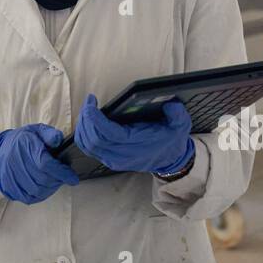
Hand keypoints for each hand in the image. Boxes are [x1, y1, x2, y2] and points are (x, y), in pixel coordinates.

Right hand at [0, 124, 79, 203]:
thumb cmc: (22, 141)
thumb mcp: (36, 130)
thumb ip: (49, 134)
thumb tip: (58, 140)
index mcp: (26, 147)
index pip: (46, 164)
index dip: (62, 173)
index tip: (73, 178)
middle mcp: (17, 163)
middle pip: (44, 179)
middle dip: (58, 180)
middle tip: (63, 176)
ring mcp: (12, 177)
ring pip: (38, 190)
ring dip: (51, 188)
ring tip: (54, 180)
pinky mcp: (10, 188)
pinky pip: (30, 198)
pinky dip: (41, 194)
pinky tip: (44, 187)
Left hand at [75, 94, 193, 174]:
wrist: (170, 161)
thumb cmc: (171, 140)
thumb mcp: (180, 125)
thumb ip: (178, 115)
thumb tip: (170, 105)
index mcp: (137, 145)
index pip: (109, 134)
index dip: (95, 119)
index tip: (91, 103)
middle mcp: (122, 155)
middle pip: (93, 139)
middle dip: (86, 119)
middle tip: (89, 102)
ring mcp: (114, 160)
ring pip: (87, 145)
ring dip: (82, 126)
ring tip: (87, 109)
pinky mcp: (109, 160)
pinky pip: (88, 148)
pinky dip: (83, 134)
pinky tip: (87, 120)